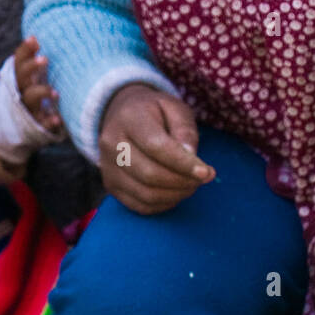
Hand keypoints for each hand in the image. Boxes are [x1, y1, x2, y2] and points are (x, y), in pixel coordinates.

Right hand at [13, 35, 64, 135]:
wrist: (17, 125)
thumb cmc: (31, 91)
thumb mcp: (31, 75)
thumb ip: (35, 57)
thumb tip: (40, 35)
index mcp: (20, 76)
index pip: (19, 60)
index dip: (25, 50)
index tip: (34, 39)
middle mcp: (21, 90)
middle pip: (22, 76)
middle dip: (32, 67)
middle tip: (45, 59)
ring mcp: (27, 107)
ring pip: (30, 98)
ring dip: (41, 93)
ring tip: (55, 92)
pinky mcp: (36, 124)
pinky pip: (41, 123)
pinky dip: (48, 121)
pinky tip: (57, 119)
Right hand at [98, 82, 213, 214]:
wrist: (122, 114)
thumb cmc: (154, 111)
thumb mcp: (175, 108)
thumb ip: (185, 130)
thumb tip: (191, 158)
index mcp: (129, 118)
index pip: (156, 147)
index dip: (184, 164)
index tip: (206, 172)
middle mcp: (112, 143)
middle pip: (150, 174)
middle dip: (183, 182)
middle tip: (203, 178)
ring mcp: (108, 167)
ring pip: (146, 194)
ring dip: (176, 195)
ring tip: (192, 184)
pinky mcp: (111, 185)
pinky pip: (140, 206)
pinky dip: (164, 204)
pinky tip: (176, 192)